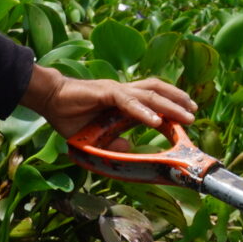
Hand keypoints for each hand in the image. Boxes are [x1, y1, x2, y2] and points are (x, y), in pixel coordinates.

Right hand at [22, 64, 197, 141]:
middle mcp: (123, 92)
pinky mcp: (105, 93)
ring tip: (185, 114)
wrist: (48, 100)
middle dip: (178, 101)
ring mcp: (116, 90)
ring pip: (149, 93)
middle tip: (194, 112)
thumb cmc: (68, 115)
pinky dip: (143, 111)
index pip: (152, 97)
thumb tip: (129, 150)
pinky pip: (127, 101)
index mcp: (123, 100)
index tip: (187, 115)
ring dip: (169, 104)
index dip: (171, 103)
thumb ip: (112, 143)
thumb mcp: (95, 138)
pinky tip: (155, 121)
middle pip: (157, 91)